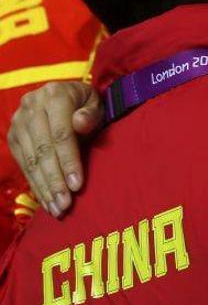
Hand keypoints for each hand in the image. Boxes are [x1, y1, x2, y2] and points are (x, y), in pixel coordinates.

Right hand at [7, 81, 104, 216]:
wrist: (65, 96)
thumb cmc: (86, 105)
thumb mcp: (96, 103)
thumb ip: (91, 114)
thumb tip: (80, 123)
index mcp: (55, 95)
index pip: (61, 134)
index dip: (69, 161)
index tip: (77, 185)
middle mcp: (31, 106)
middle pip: (43, 150)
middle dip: (55, 181)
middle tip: (65, 205)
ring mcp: (18, 122)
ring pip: (31, 160)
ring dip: (44, 187)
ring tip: (57, 209)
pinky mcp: (13, 136)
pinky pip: (23, 164)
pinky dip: (35, 184)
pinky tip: (46, 201)